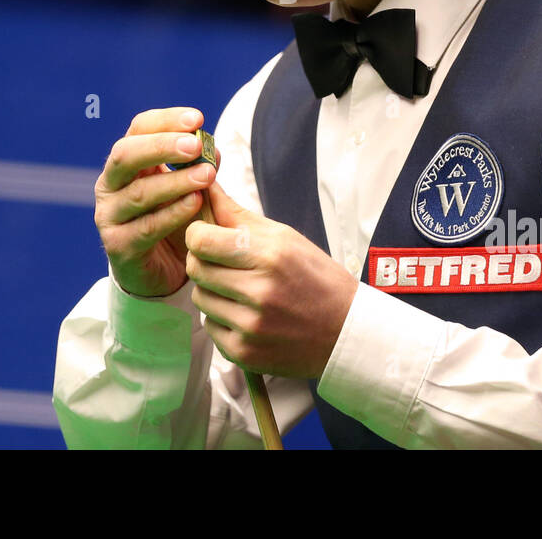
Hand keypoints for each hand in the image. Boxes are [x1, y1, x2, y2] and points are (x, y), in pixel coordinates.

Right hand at [94, 107, 217, 298]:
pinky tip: (196, 203)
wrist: (160, 272)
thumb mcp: (186, 188)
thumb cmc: (173, 220)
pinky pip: (146, 227)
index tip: (197, 118)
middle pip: (126, 155)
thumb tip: (214, 149)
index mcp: (125, 162)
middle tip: (195, 145)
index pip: (138, 129)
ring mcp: (110, 216)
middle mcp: (110, 184)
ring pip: (139, 192)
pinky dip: (173, 213)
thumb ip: (197, 167)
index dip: (165, 120)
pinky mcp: (118, 246)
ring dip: (176, 181)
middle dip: (162, 146)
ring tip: (207, 175)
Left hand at [185, 186, 358, 379]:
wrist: (346, 333)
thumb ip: (238, 216)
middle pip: (196, 269)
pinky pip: (210, 327)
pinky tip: (247, 315)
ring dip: (213, 291)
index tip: (206, 236)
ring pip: (200, 299)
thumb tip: (206, 188)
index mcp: (270, 256)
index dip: (198, 235)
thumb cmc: (316, 277)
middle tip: (223, 263)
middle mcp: (259, 292)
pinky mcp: (244, 353)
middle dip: (203, 261)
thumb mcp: (285, 238)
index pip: (202, 241)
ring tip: (241, 291)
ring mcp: (251, 326)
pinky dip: (222, 319)